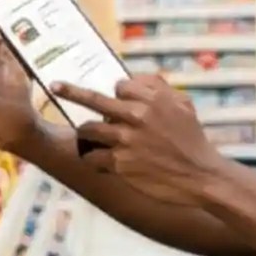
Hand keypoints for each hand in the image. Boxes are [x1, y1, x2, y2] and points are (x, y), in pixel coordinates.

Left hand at [52, 75, 226, 205]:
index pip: (120, 86)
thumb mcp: (183, 104)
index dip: (119, 94)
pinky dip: (93, 158)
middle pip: (93, 99)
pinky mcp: (120, 164)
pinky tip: (100, 162)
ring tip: (87, 138)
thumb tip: (134, 79)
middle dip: (70, 91)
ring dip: (86, 133)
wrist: (200, 176)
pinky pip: (92, 157)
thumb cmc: (192, 139)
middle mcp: (135, 116)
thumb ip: (158, 88)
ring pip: (88, 129)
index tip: (118, 100)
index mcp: (151, 98)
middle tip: (55, 86)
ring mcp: (125, 140)